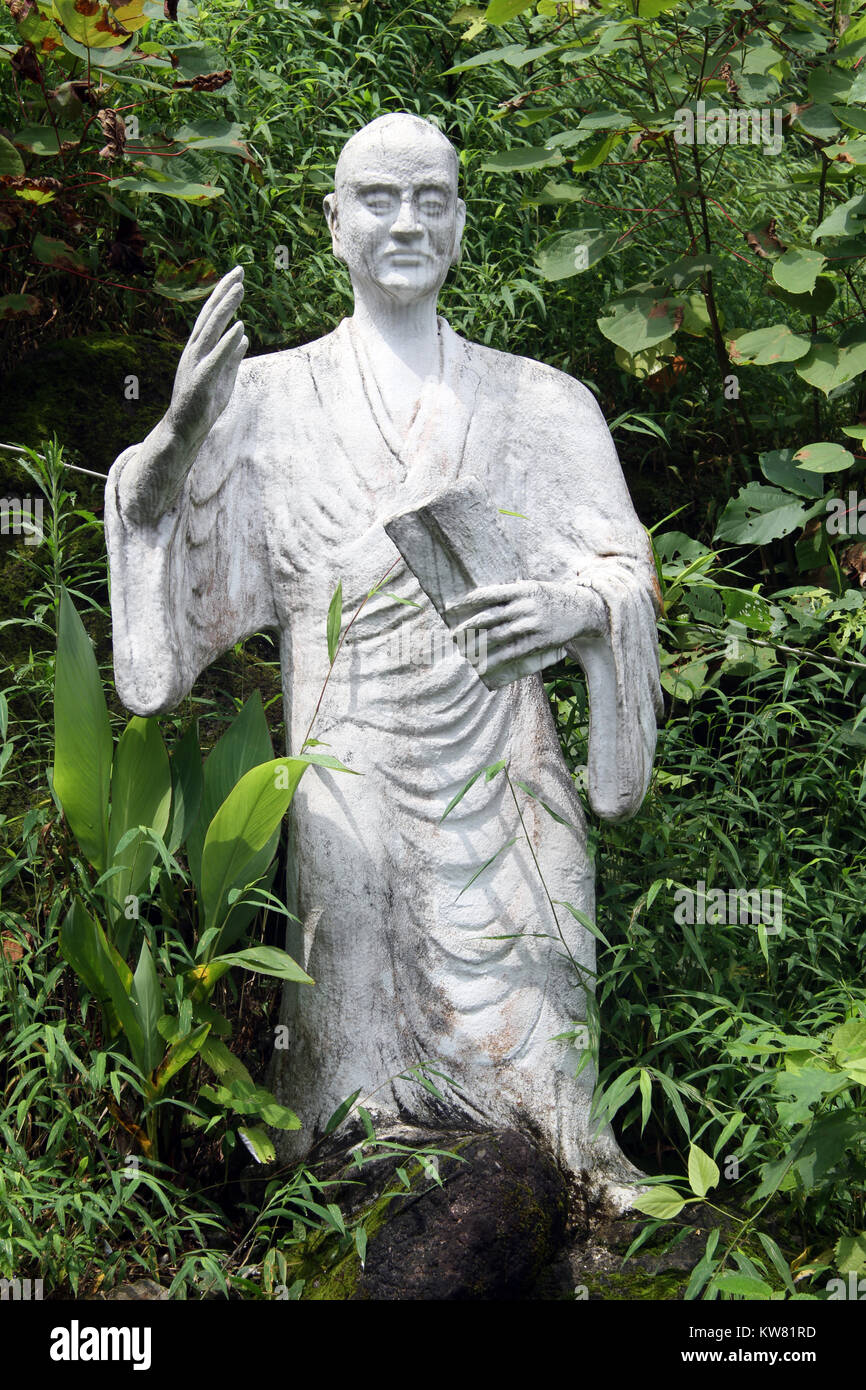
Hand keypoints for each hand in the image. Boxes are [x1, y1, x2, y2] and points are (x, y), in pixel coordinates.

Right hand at [167, 264, 247, 452]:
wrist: (184, 430)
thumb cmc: (203, 404)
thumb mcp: (223, 376)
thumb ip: (232, 356)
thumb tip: (245, 336)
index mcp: (199, 349)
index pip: (212, 317)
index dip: (223, 296)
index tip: (238, 278)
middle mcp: (194, 351)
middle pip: (209, 316)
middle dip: (224, 293)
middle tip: (239, 271)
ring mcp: (195, 364)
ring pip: (211, 330)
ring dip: (225, 309)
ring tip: (240, 290)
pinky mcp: (201, 381)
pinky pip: (216, 358)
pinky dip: (227, 342)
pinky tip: (240, 327)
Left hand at [448, 580, 606, 678]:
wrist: (583, 609)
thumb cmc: (553, 598)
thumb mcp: (534, 587)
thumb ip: (512, 590)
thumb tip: (487, 595)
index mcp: (521, 589)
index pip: (488, 594)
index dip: (468, 601)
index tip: (451, 608)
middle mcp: (525, 605)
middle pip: (489, 616)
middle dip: (468, 626)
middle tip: (453, 634)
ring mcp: (532, 623)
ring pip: (498, 635)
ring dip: (478, 645)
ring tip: (463, 652)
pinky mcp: (539, 640)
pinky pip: (512, 652)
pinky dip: (495, 659)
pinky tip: (483, 666)